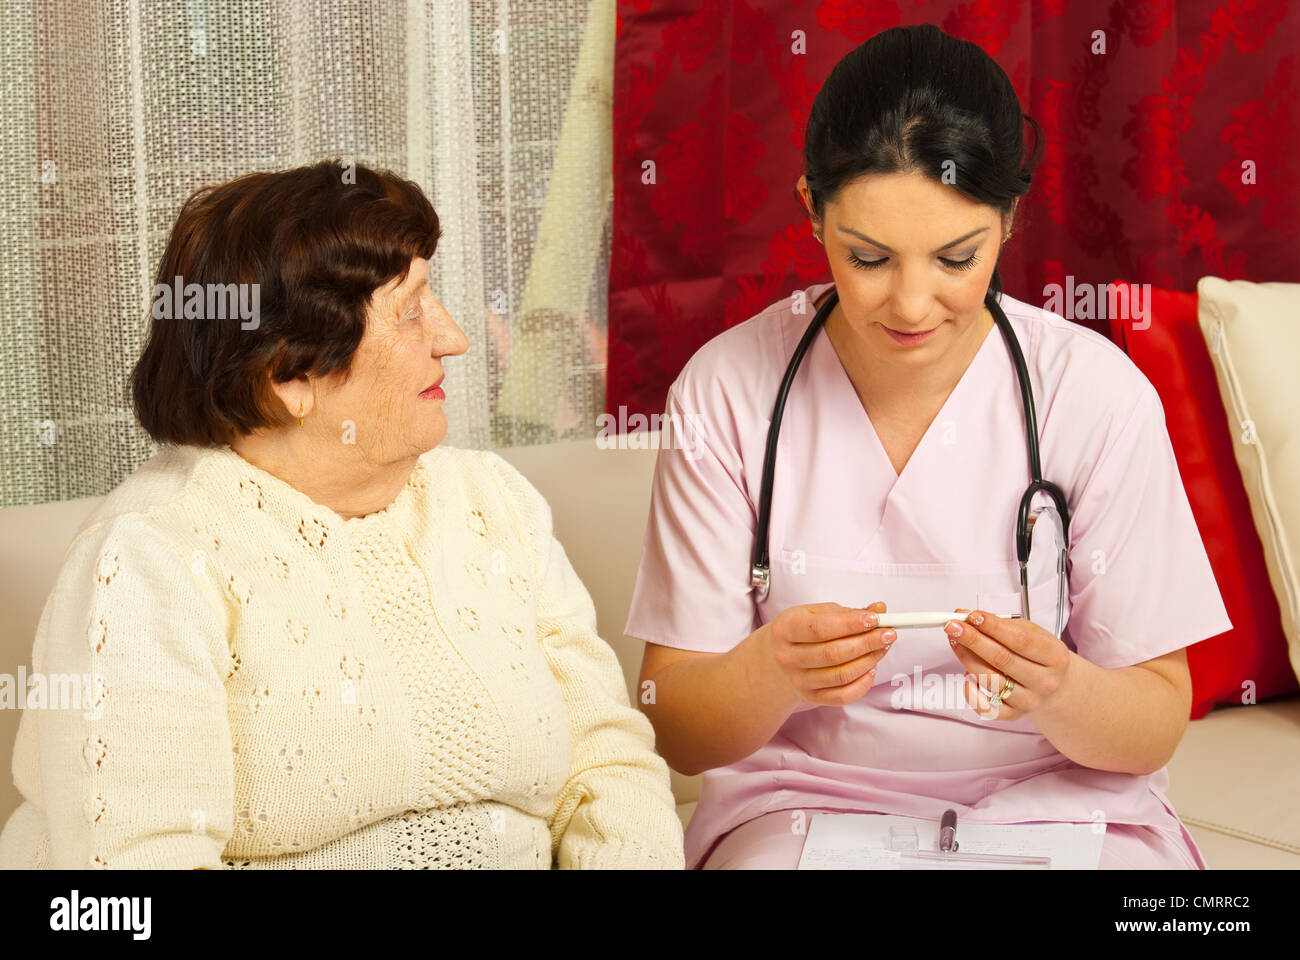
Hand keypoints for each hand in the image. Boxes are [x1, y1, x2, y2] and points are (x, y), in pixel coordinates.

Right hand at [760, 601, 894, 706]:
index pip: (820, 629)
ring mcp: (798, 680)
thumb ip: (847, 612)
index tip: (875, 618)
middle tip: (888, 634)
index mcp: (786, 630)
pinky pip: (842, 696)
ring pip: (841, 675)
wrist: (776, 657)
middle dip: (867, 643)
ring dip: (869, 661)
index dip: (851, 624)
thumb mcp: (815, 613)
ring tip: (883, 647)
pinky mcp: (811, 697)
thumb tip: (879, 609)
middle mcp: (788, 658)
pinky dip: (862, 683)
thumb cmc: (800, 631)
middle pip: (833, 654)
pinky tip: (871, 668)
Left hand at [945, 608, 1074, 721]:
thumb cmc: (1038, 655)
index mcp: (1055, 657)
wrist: (1055, 688)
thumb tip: (966, 615)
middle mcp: (1044, 682)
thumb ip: (1001, 623)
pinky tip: (966, 675)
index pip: (1020, 641)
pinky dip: (970, 691)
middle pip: (1002, 660)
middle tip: (952, 626)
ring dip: (966, 658)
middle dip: (973, 640)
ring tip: (955, 641)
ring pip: (989, 680)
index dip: (994, 627)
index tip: (972, 615)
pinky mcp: (1012, 715)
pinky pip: (984, 707)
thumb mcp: (1031, 633)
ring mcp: (1029, 701)